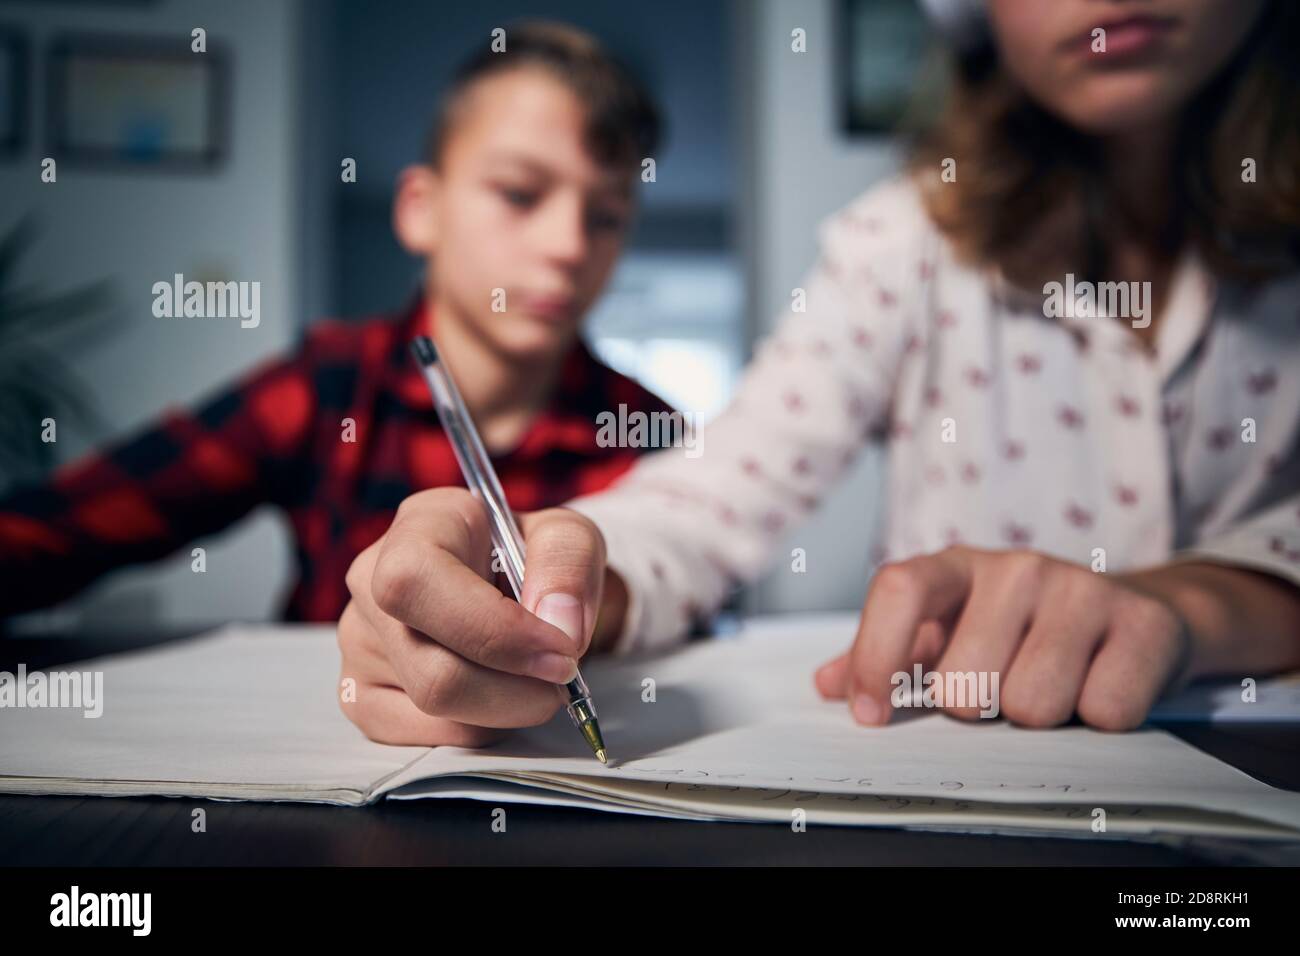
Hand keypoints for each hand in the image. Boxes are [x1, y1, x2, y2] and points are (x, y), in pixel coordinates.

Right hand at [337, 488, 606, 745]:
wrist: (526, 592)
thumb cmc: (537, 560)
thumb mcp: (570, 537)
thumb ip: (568, 565)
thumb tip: (557, 626)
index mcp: (421, 524)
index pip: (417, 581)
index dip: (492, 630)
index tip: (560, 651)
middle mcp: (371, 579)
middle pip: (431, 669)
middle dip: (515, 689)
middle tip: (562, 677)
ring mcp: (359, 642)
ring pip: (433, 708)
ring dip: (506, 708)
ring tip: (531, 678)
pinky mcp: (361, 695)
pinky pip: (424, 737)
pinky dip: (479, 728)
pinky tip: (497, 695)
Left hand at [813, 547, 1192, 730]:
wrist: (1131, 617)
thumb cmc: (1019, 632)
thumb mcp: (947, 634)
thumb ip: (884, 657)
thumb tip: (829, 685)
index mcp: (957, 567)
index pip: (898, 591)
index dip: (876, 656)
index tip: (871, 714)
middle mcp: (1017, 567)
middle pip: (965, 682)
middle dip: (978, 708)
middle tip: (1001, 690)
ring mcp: (1082, 589)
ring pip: (1031, 705)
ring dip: (1039, 718)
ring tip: (1053, 688)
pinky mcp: (1144, 623)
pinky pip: (1104, 711)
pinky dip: (1098, 718)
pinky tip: (1098, 687)